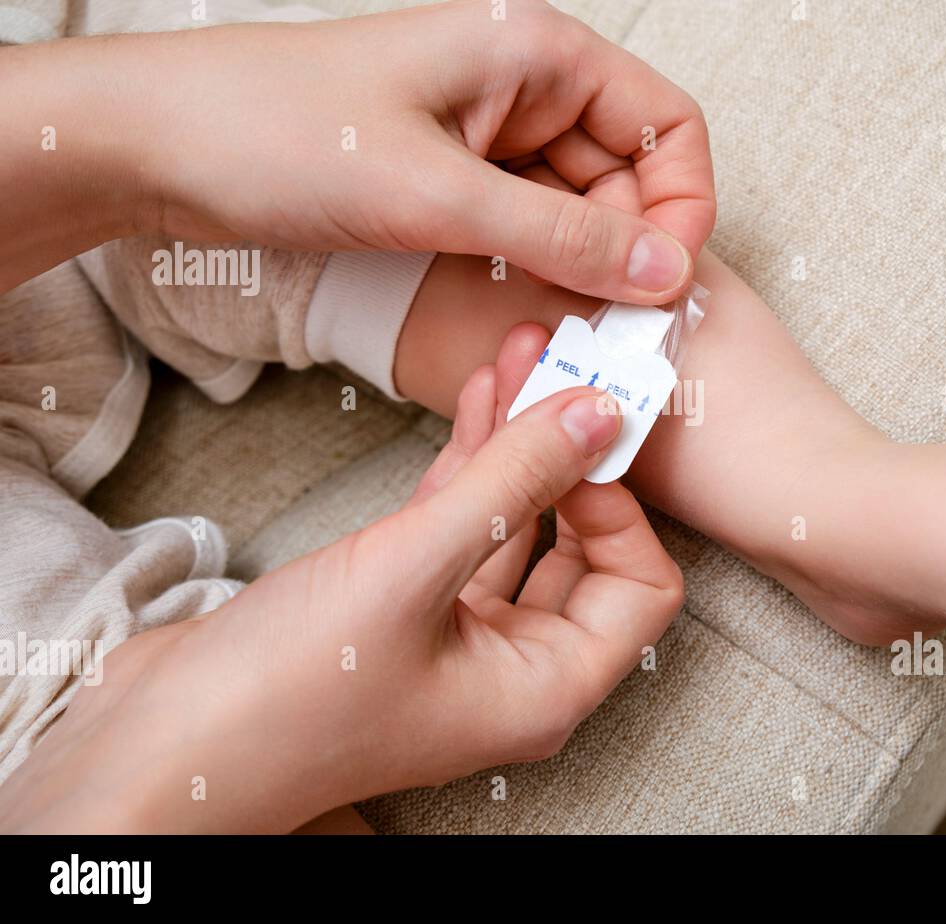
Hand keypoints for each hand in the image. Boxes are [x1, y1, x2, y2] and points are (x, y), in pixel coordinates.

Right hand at [0, 328, 683, 831]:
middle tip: (571, 369)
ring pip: (515, 523)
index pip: (641, 587)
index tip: (586, 433)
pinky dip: (471, 461)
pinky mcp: (401, 603)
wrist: (155, 743)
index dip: (623, 506)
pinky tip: (481, 394)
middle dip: (575, 456)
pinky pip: (460, 522)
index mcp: (545, 686)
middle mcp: (514, 666)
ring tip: (525, 351)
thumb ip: (512, 485)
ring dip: (521, 442)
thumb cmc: (283, 697)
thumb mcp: (409, 572)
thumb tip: (598, 415)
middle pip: (583, 546)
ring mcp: (456, 636)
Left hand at [1, 0, 713, 299]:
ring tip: (564, 326)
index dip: (682, 207)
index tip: (665, 283)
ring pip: (577, 206)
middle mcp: (522, 83)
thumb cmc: (277, 134)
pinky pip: (524, 222)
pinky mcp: (450, 171)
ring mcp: (484, 129)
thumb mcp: (439, 196)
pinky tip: (522, 306)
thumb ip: (564, 237)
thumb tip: (667, 271)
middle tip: (612, 329)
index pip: (667, 125)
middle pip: (627, 172)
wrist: (155, 143)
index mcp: (536, 51)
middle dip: (628, 249)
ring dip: (580, 267)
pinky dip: (535, 267)